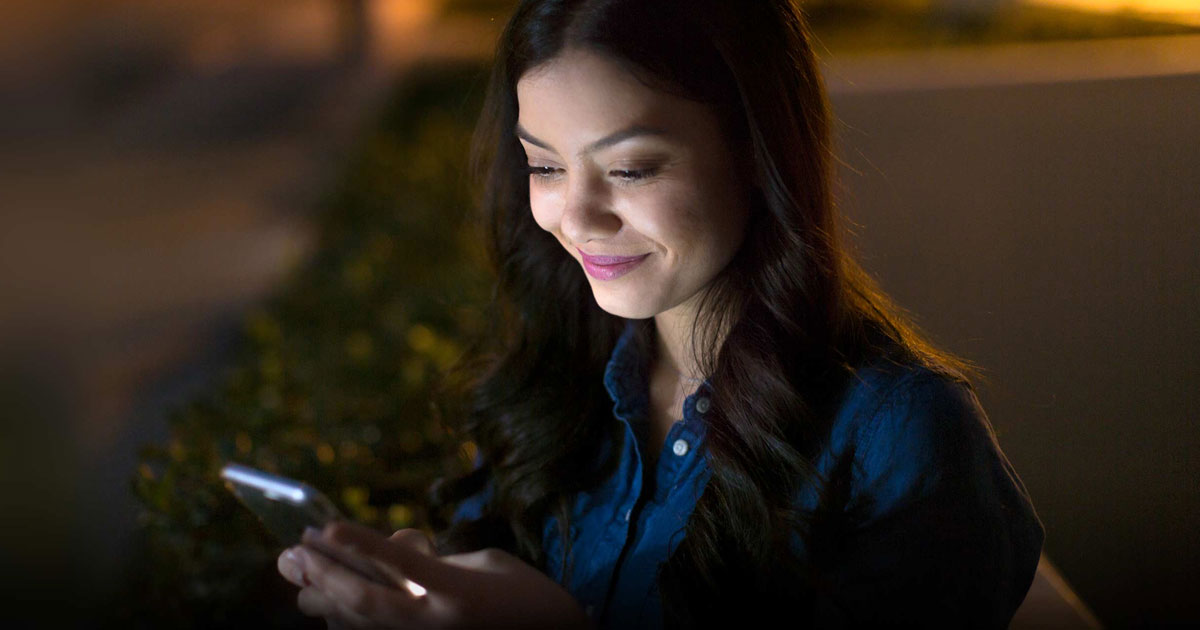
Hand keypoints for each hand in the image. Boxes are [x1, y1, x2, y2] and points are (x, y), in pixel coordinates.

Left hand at [277, 521, 594, 628]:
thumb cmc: (528, 598)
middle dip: (323, 575)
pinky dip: (346, 621)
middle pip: (364, 600)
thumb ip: (436, 561)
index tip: (323, 527)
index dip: (358, 544)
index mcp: (456, 592)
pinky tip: (328, 605)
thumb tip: (398, 549)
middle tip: (289, 555)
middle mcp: (433, 623)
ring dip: (324, 599)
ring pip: (358, 625)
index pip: (397, 564)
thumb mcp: (488, 564)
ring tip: (297, 576)